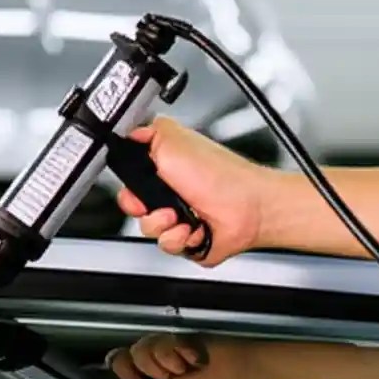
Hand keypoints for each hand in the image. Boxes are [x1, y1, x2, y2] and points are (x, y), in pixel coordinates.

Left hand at [104, 333, 276, 378]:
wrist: (239, 366)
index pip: (115, 374)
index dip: (113, 374)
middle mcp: (147, 364)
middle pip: (119, 358)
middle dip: (142, 369)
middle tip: (164, 376)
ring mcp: (159, 347)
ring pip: (139, 350)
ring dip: (164, 363)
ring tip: (185, 368)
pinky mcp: (171, 332)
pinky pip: (160, 342)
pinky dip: (177, 353)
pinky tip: (192, 358)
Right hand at [116, 117, 276, 266]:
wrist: (249, 209)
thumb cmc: (219, 175)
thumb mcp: (172, 138)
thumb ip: (145, 132)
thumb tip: (129, 132)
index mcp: (163, 170)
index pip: (129, 184)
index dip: (129, 190)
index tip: (138, 190)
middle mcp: (170, 194)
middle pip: (133, 208)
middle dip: (143, 209)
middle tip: (161, 203)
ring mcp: (179, 219)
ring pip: (148, 229)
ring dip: (163, 225)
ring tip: (182, 216)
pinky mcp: (187, 240)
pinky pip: (167, 246)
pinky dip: (179, 239)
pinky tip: (194, 229)